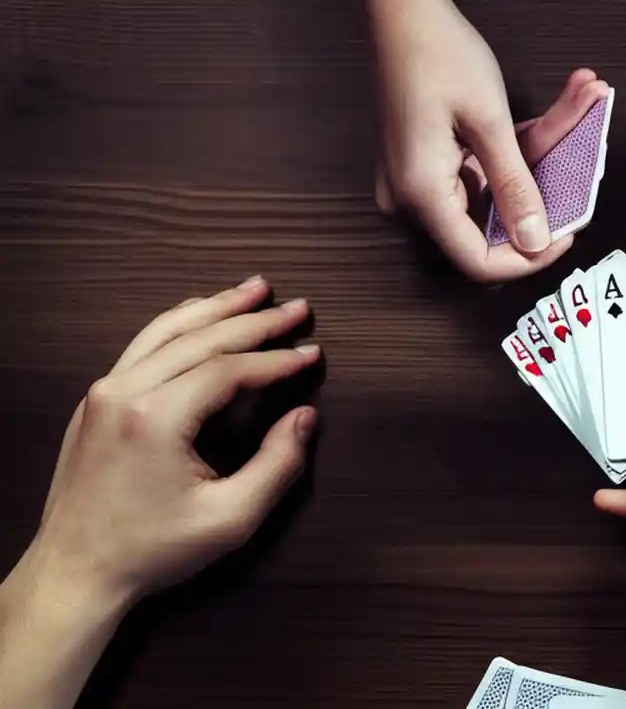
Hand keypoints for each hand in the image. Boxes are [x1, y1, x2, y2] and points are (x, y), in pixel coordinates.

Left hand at [27, 277, 320, 611]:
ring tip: (255, 289)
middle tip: (297, 307)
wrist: (75, 572)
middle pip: (200, 338)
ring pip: (166, 331)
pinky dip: (179, 323)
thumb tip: (304, 417)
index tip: (312, 353)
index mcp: (155, 419)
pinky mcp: (96, 403)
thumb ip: (277, 465)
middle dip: (255, 320)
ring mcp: (103, 394)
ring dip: (215, 307)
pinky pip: (142, 346)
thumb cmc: (151, 551)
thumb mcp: (230, 518)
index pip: (228, 369)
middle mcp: (124, 393)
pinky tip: (201, 313)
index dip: (276, 359)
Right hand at [366, 0, 605, 281]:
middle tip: (580, 173)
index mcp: (420, 194)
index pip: (478, 261)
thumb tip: (535, 240)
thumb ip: (515, 187)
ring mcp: (420, 181)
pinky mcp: (431, 164)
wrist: (403, 12)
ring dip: (540, 160)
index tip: (565, 236)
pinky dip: (520, 151)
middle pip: (492, 225)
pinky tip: (556, 115)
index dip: (528, 258)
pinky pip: (484, 173)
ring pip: (497, 194)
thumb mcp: (489, 124)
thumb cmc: (434, 53)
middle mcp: (412, 198)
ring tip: (580, 106)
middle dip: (543, 196)